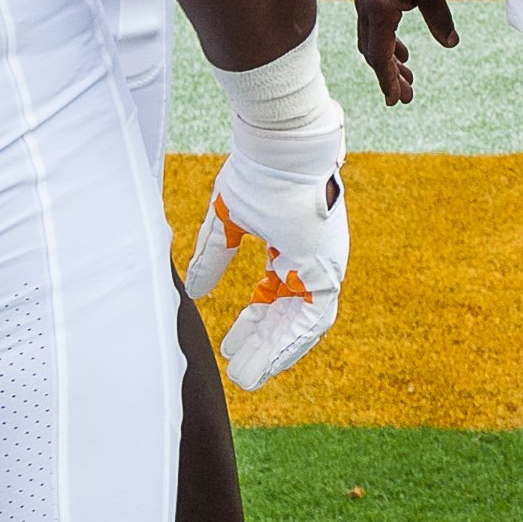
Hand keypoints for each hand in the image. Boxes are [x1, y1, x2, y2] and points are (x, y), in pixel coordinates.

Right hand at [186, 146, 348, 387]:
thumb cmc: (258, 171)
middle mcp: (312, 257)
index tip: (233, 344)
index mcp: (292, 245)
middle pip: (288, 312)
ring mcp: (323, 262)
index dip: (255, 320)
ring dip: (274, 350)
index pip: (276, 293)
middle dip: (261, 343)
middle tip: (239, 370)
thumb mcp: (228, 219)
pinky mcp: (327, 266)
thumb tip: (195, 290)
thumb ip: (214, 255)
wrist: (281, 145)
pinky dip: (288, 340)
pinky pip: (313, 316)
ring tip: (246, 376)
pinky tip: (266, 360)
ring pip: (302, 321)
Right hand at [354, 0, 457, 104]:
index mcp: (379, 8)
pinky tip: (403, 50)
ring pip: (372, 40)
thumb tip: (450, 44)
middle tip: (408, 96)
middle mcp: (366, 6)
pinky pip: (375, 26)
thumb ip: (440, 20)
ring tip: (409, 75)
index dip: (388, 81)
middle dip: (389, 76)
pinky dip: (387, 42)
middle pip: (373, 52)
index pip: (380, 55)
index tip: (398, 100)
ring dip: (388, 60)